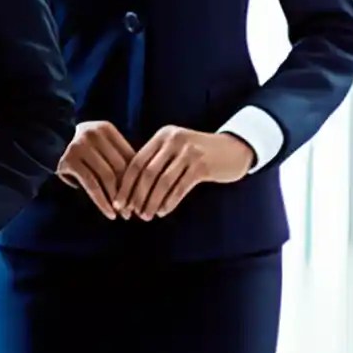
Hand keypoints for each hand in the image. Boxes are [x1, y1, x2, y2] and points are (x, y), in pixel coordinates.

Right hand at [55, 120, 135, 219]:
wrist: (43, 142)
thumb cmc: (77, 149)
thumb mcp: (97, 146)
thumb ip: (115, 158)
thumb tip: (138, 187)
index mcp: (106, 129)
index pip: (130, 156)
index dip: (138, 179)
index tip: (143, 197)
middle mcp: (94, 134)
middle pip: (120, 167)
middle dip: (129, 191)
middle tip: (134, 210)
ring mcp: (80, 146)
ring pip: (107, 177)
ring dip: (116, 199)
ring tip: (122, 215)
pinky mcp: (70, 160)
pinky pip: (91, 185)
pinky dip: (102, 202)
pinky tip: (109, 214)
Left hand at [114, 126, 254, 220]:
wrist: (234, 150)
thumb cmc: (198, 154)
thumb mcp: (175, 150)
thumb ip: (155, 162)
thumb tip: (129, 190)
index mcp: (162, 136)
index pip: (136, 162)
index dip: (125, 184)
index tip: (118, 202)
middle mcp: (173, 140)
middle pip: (147, 172)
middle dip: (135, 195)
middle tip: (130, 213)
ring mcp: (188, 152)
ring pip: (162, 182)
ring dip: (151, 201)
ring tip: (145, 216)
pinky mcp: (202, 165)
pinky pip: (180, 187)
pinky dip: (169, 201)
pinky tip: (162, 212)